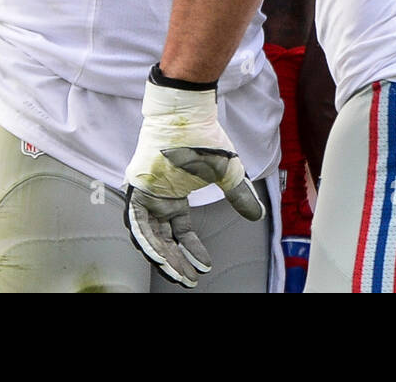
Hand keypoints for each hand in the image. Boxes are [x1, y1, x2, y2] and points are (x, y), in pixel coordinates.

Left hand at [124, 74, 263, 287]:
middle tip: (188, 280)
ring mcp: (146, 193)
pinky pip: (137, 221)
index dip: (192, 251)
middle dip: (176, 262)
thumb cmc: (205, 137)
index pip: (180, 232)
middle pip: (163, 238)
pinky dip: (147, 240)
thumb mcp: (227, 173)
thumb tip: (258, 215)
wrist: (190, 114)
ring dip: (161, 256)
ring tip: (176, 274)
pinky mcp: (137, 187)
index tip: (204, 267)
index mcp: (175, 197)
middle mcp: (159, 198)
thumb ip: (239, 195)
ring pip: (148, 235)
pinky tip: (160, 256)